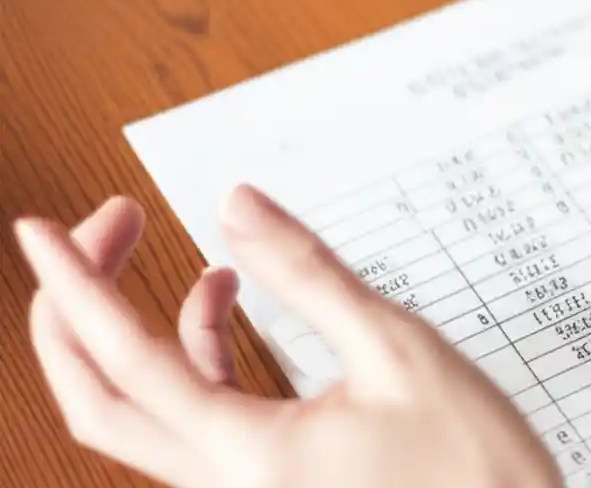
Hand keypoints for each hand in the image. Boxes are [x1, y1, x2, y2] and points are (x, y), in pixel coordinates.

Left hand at [16, 187, 559, 487]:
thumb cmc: (472, 464)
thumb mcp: (396, 348)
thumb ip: (308, 274)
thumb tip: (238, 206)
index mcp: (249, 456)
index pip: (129, 359)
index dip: (77, 286)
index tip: (41, 230)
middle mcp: (226, 483)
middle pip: (101, 402)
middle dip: (79, 313)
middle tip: (96, 233)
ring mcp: (240, 486)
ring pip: (142, 412)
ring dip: (138, 329)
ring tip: (179, 255)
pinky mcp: (264, 479)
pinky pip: (194, 417)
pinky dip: (193, 354)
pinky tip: (226, 302)